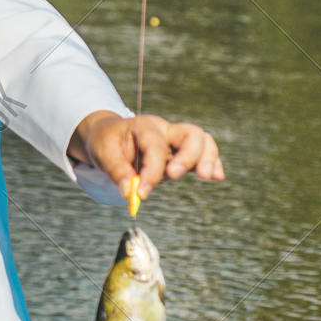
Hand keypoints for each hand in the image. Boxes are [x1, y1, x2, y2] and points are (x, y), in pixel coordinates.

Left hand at [69, 110, 224, 203]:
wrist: (108, 136)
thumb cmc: (106, 142)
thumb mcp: (103, 153)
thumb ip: (117, 171)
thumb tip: (129, 193)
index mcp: (144, 126)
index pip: (155, 147)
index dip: (151, 172)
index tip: (141, 193)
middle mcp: (165, 130)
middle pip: (189, 134)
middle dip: (188, 156)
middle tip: (175, 175)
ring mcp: (176, 140)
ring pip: (202, 141)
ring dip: (208, 158)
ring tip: (208, 177)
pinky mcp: (182, 153)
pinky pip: (204, 152)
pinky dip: (213, 163)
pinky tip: (217, 176)